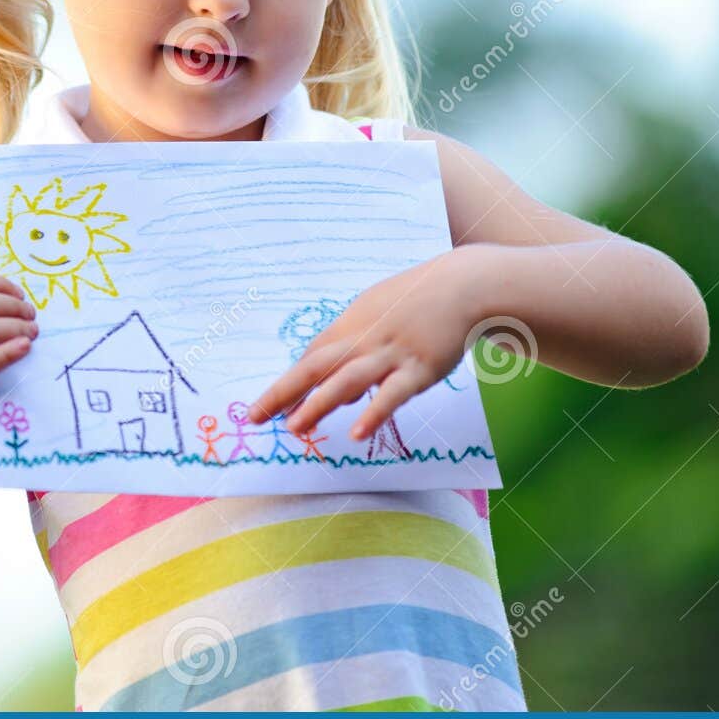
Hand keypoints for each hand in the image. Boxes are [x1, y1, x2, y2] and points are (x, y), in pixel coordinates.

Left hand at [248, 248, 485, 441]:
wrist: (463, 285)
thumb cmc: (416, 303)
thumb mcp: (377, 320)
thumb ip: (355, 358)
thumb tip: (338, 399)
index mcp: (350, 325)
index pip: (311, 357)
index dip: (287, 384)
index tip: (264, 408)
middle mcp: (363, 339)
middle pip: (315, 365)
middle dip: (283, 391)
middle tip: (254, 416)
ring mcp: (390, 354)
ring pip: (347, 380)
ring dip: (318, 403)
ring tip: (294, 427)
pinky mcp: (420, 369)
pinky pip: (392, 394)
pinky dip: (373, 413)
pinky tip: (356, 433)